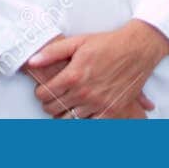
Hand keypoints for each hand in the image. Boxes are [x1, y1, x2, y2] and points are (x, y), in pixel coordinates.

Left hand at [26, 20, 168, 119]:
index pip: (43, 95)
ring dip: (65, 113)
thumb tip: (31, 62)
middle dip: (50, 103)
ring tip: (70, 103)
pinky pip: (90, 125)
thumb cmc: (107, 44)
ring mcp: (98, 104)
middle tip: (57, 96)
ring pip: (69, 120)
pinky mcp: (112, 111)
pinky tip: (84, 112)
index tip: (45, 89)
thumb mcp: (78, 42)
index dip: (40, 92)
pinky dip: (84, 121)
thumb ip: (52, 52)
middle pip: (53, 110)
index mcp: (73, 75)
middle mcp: (84, 93)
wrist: (137, 49)